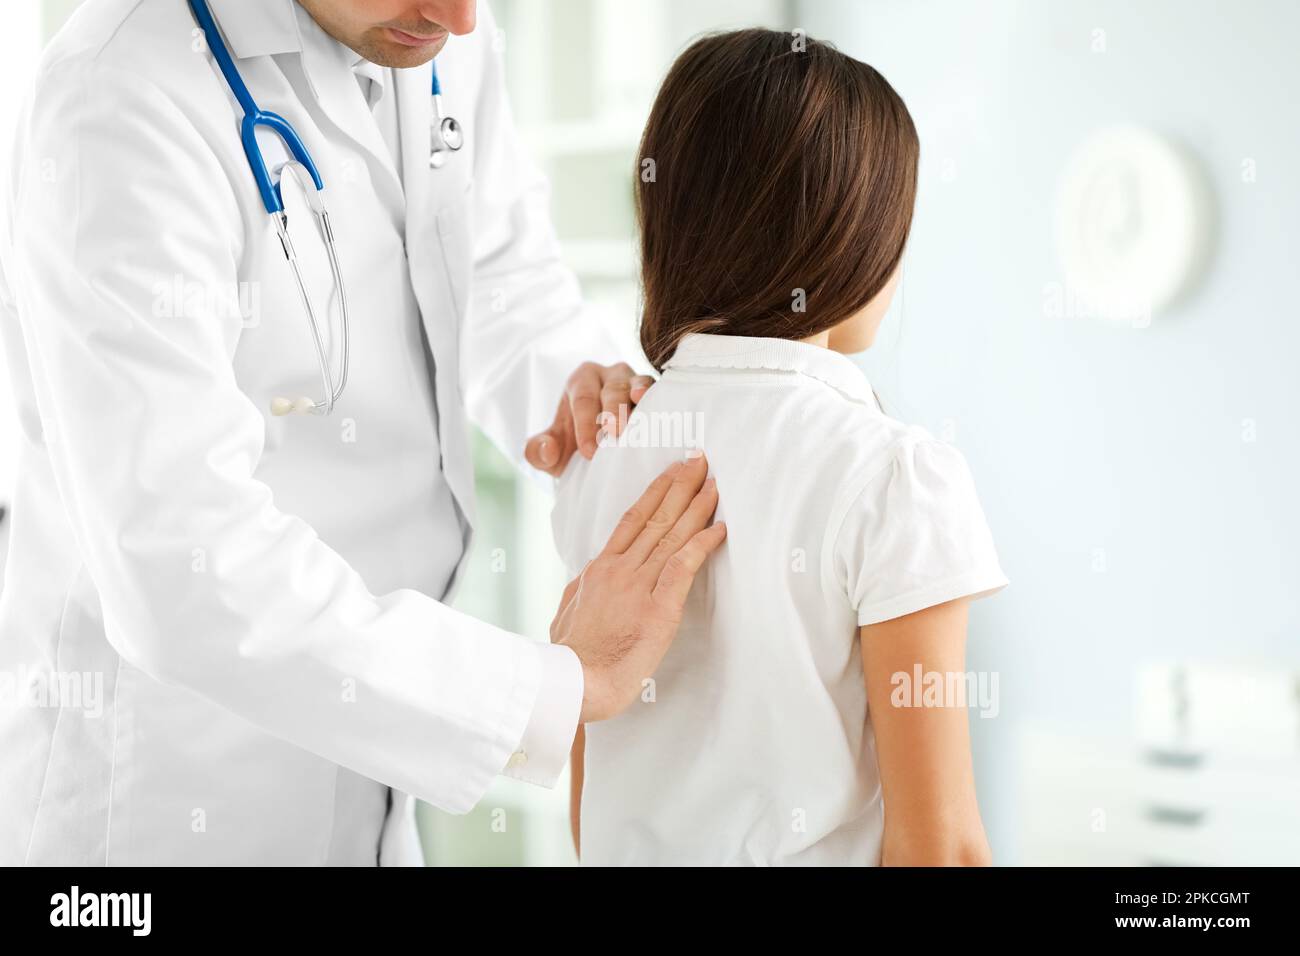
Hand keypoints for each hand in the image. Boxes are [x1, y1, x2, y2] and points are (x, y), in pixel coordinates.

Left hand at [525, 362, 654, 475]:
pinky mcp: (658, 395)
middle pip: (612, 389)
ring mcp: (637, 382)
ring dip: (639, 406)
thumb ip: (538, 452)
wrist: (601, 451)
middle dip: (612, 411)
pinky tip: (663, 419)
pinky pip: (662, 396)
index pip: (583, 398)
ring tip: (639, 419)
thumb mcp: (549, 453)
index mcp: (582, 380)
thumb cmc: (572, 447)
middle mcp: (611, 375)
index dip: (585, 424)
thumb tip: (547, 449)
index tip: (588, 451)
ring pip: (639, 387)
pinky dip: (661, 406)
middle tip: (614, 433)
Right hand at [550, 451, 724, 722]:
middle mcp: (619, 570)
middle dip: (680, 486)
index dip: (655, 494)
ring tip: (714, 482)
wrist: (571, 683)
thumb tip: (583, 580)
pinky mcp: (657, 609)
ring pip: (671, 535)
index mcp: (599, 569)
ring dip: (696, 506)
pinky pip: (683, 568)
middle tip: (700, 459)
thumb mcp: (566, 614)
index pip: (632, 521)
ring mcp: (638, 586)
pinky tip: (720, 529)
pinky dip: (703, 545)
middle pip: (656, 517)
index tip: (672, 473)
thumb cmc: (567, 657)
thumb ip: (579, 592)